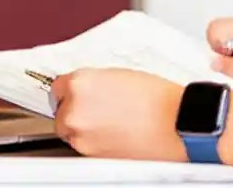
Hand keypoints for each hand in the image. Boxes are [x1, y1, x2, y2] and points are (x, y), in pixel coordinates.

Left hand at [51, 68, 186, 161]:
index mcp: (80, 84)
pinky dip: (95, 142)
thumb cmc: (156, 98)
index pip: (57, 87)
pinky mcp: (91, 156)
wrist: (174, 124)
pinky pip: (85, 147)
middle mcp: (74, 110)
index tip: (78, 96)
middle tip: (99, 111)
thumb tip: (86, 91)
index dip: (70, 92)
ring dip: (85, 128)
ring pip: (71, 132)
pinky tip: (116, 135)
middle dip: (76, 111)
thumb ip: (94, 83)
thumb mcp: (118, 76)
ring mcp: (81, 136)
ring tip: (112, 123)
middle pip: (61, 112)